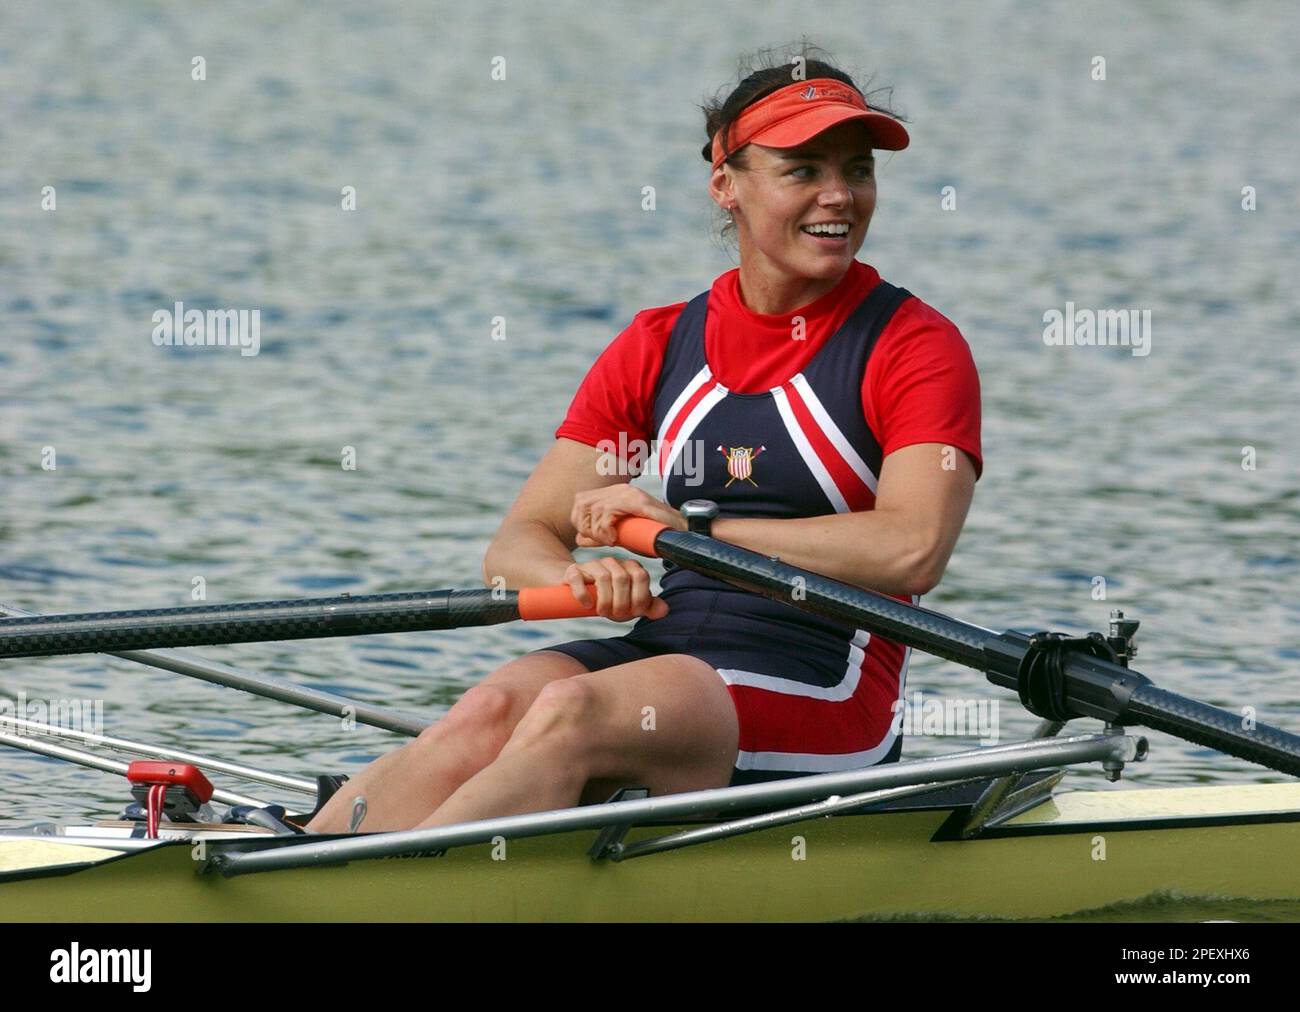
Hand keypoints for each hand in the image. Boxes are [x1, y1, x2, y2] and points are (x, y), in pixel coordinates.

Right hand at [562, 557, 667, 621]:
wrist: (581, 591)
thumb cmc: (611, 597)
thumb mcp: (631, 603)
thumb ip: (648, 606)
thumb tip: (663, 610)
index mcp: (630, 567)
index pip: (641, 576)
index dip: (639, 597)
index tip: (633, 612)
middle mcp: (613, 562)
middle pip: (622, 578)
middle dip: (621, 602)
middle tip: (615, 615)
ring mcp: (593, 564)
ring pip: (603, 577)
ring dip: (605, 600)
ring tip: (602, 612)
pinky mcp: (574, 571)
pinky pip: (578, 578)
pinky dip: (583, 594)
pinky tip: (588, 605)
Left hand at [570, 485, 686, 547]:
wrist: (679, 534)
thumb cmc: (651, 536)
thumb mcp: (620, 536)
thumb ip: (599, 536)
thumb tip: (580, 538)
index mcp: (613, 494)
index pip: (581, 501)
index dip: (581, 522)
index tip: (592, 538)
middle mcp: (619, 489)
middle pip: (582, 502)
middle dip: (586, 526)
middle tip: (601, 541)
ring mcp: (628, 492)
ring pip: (594, 508)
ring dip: (597, 530)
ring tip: (609, 540)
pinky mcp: (635, 500)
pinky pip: (607, 512)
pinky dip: (606, 529)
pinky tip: (614, 539)